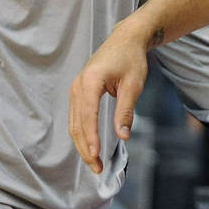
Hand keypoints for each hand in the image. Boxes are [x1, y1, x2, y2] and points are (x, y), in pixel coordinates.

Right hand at [69, 25, 149, 173]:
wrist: (125, 39)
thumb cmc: (131, 59)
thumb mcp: (133, 85)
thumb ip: (126, 110)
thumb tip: (123, 135)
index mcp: (90, 81)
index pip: (88, 115)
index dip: (91, 137)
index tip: (96, 155)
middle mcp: (78, 85)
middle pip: (77, 123)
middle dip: (85, 148)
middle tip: (97, 168)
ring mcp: (76, 88)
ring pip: (74, 123)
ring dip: (82, 144)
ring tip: (94, 163)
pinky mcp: (79, 91)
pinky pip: (77, 117)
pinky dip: (82, 134)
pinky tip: (90, 147)